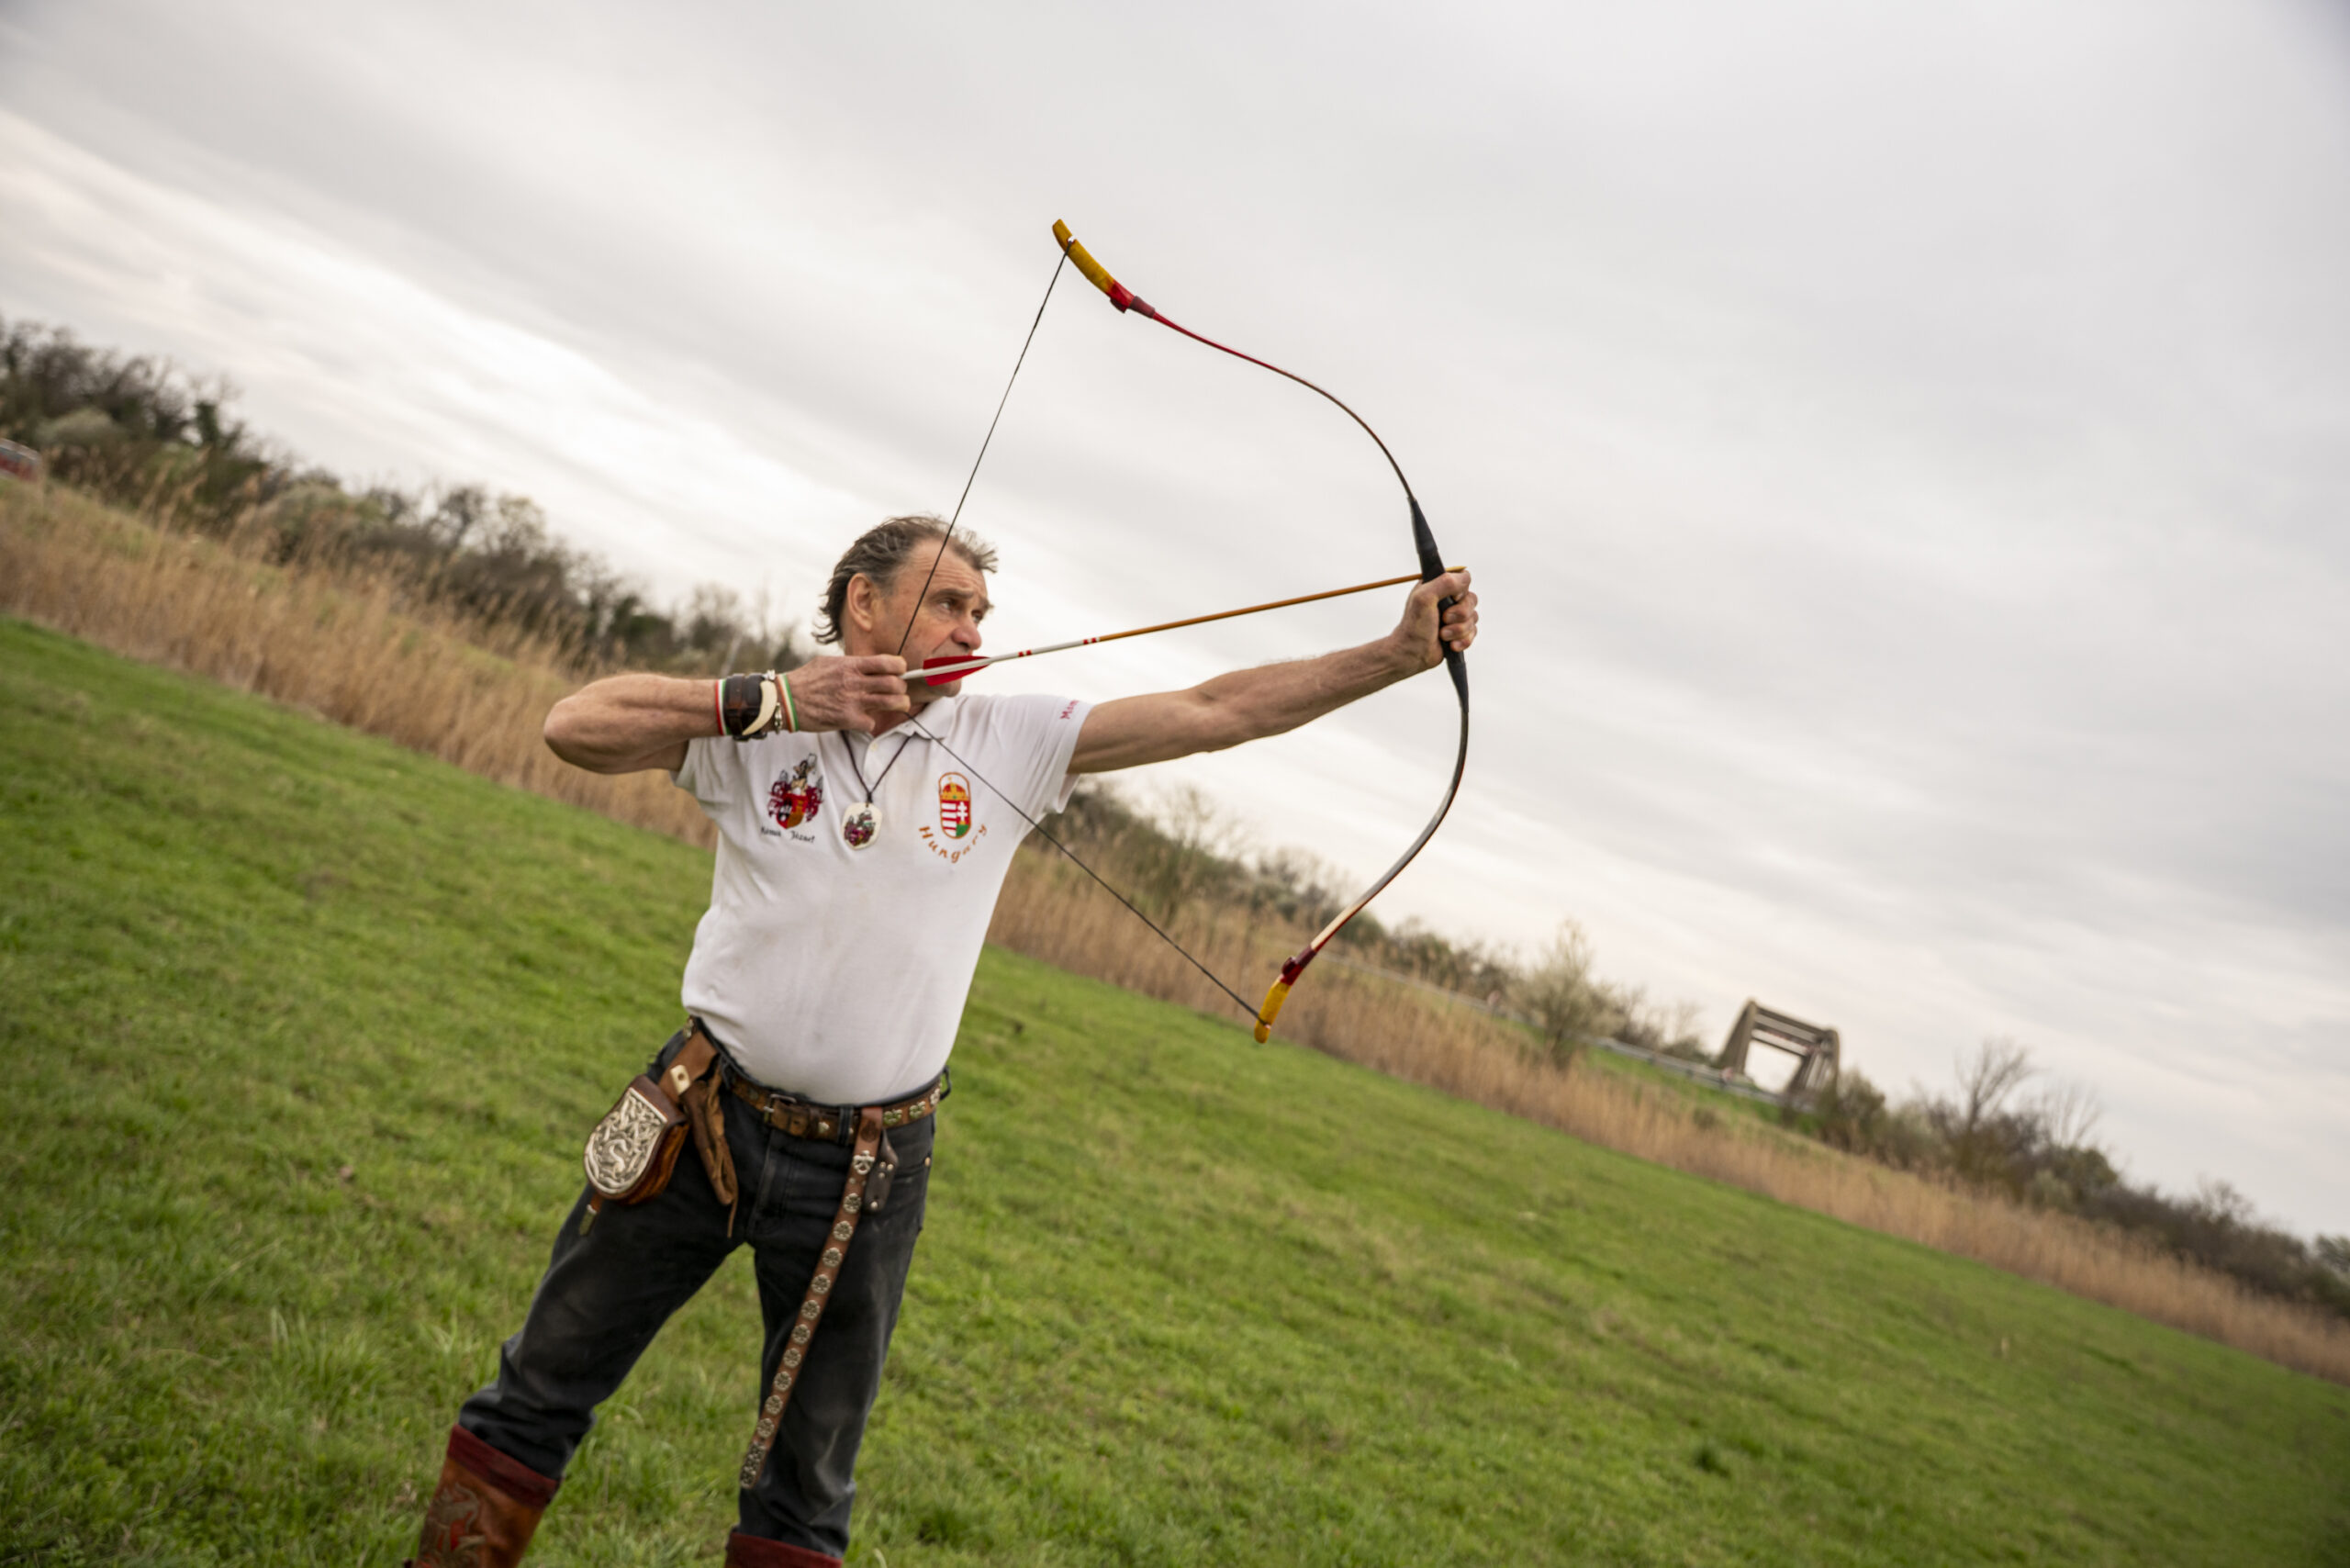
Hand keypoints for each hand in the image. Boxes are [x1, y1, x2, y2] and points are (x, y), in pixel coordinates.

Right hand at [782, 655, 911, 733]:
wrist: (786, 699)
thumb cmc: (806, 680)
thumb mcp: (828, 663)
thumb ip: (850, 664)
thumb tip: (866, 666)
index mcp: (851, 665)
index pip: (888, 663)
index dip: (900, 667)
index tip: (900, 671)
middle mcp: (855, 682)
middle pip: (895, 684)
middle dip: (902, 688)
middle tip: (900, 691)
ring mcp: (853, 701)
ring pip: (892, 703)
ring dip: (900, 705)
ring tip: (900, 705)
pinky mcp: (848, 720)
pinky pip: (871, 723)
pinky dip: (870, 723)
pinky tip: (864, 720)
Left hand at [1389, 569, 1477, 670]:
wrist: (1412, 653)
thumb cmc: (1414, 626)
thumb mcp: (1424, 597)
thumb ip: (1445, 582)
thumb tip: (1465, 577)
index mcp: (1437, 585)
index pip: (1464, 579)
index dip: (1461, 591)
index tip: (1451, 599)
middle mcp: (1447, 599)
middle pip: (1472, 599)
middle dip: (1460, 614)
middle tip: (1444, 619)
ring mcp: (1454, 616)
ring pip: (1474, 617)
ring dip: (1459, 630)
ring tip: (1443, 635)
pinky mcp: (1459, 632)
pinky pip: (1473, 633)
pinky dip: (1463, 640)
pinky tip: (1450, 645)